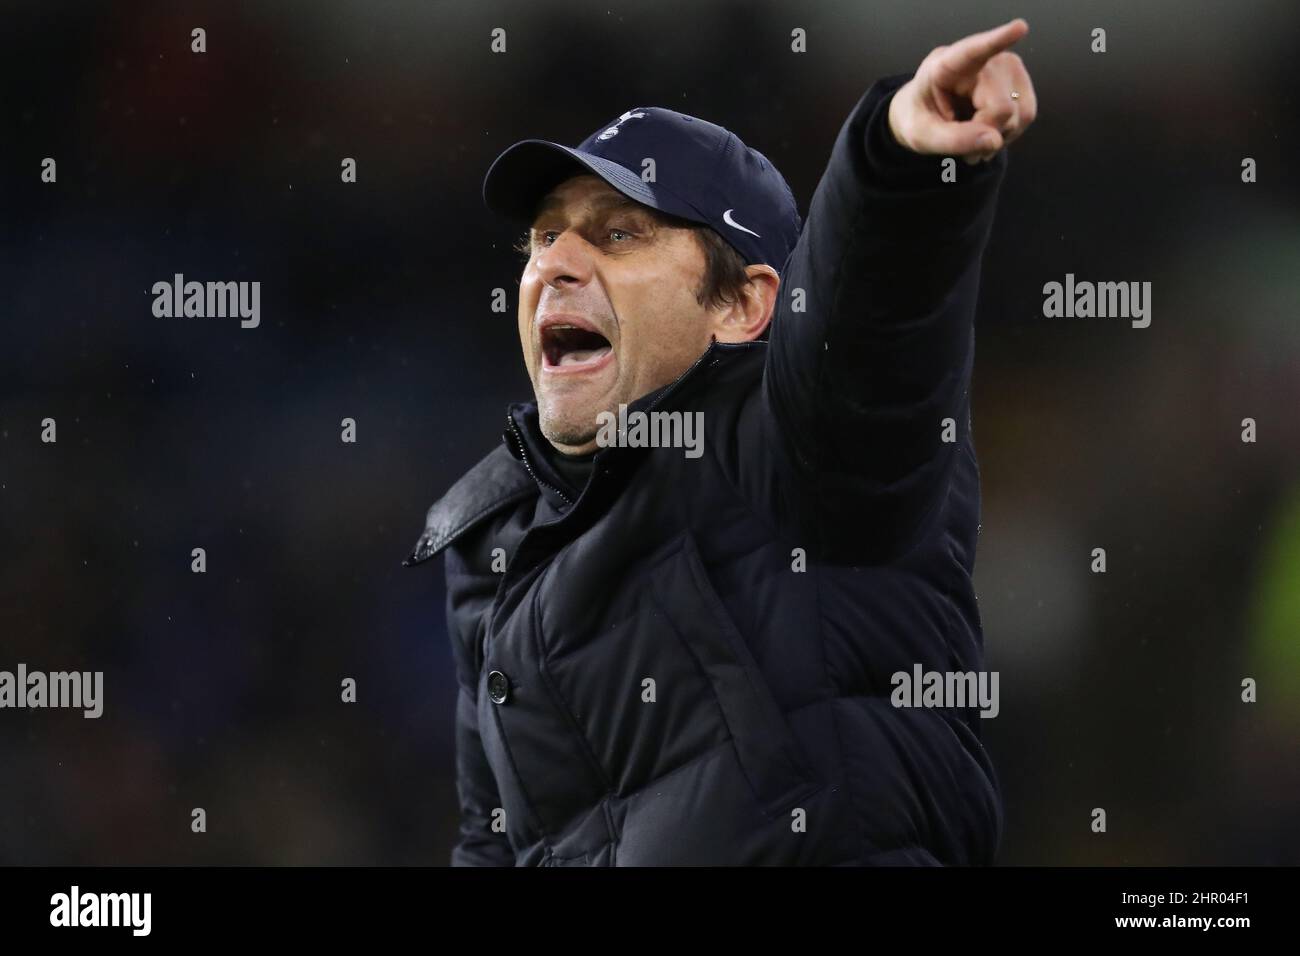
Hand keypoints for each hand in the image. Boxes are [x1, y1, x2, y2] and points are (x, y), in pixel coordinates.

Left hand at [887, 18, 1036, 163]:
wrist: (928, 117)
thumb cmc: (921, 119)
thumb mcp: (924, 136)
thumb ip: (954, 140)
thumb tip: (994, 141)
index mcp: (945, 65)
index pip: (972, 52)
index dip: (997, 40)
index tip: (1019, 29)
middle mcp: (981, 60)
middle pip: (1001, 106)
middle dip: (985, 132)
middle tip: (964, 141)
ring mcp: (1005, 68)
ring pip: (1018, 113)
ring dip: (997, 135)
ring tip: (973, 134)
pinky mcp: (1020, 81)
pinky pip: (1026, 115)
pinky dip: (1008, 132)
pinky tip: (988, 130)